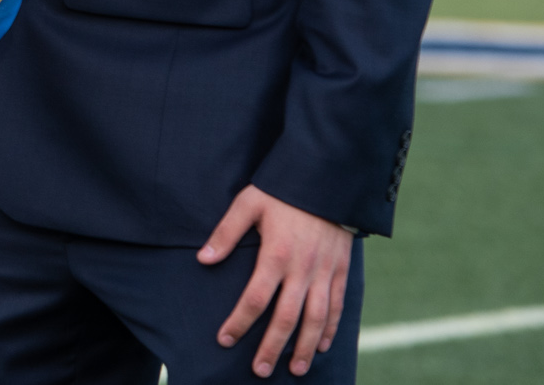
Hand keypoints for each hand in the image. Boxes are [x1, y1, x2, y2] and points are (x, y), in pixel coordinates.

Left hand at [197, 185, 351, 378]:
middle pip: (286, 318)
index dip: (239, 322)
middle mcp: (302, 269)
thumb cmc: (282, 190)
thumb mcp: (249, 203)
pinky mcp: (340, 270)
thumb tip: (203, 259)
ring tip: (294, 370)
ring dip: (304, 347)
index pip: (254, 299)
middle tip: (259, 370)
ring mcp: (324, 272)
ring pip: (316, 319)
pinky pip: (337, 306)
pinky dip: (329, 329)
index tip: (225, 340)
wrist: (327, 178)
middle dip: (272, 348)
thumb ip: (226, 233)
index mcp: (276, 255)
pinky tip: (321, 346)